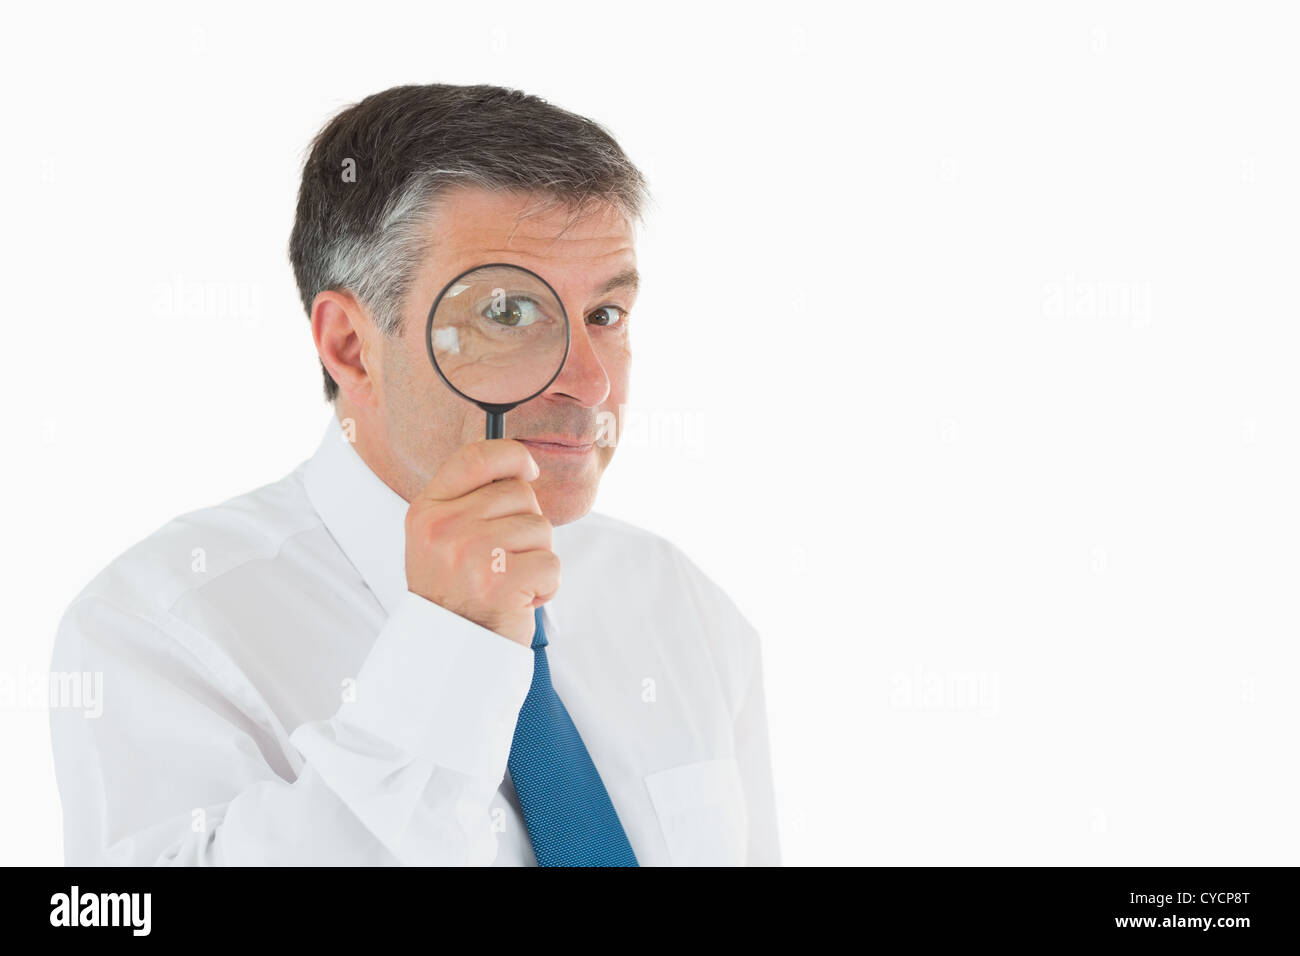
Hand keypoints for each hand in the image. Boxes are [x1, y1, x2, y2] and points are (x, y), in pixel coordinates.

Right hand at [404, 439, 559, 646]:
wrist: (448, 654)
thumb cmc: (456, 594)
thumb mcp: (443, 540)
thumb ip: (471, 500)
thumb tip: (522, 466)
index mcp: (427, 511)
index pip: (475, 457)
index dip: (511, 455)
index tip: (529, 469)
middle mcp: (444, 528)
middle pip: (519, 493)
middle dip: (526, 524)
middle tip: (503, 561)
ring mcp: (471, 554)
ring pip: (540, 528)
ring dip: (537, 557)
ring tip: (509, 583)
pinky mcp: (500, 582)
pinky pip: (551, 564)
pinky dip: (546, 586)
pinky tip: (519, 601)